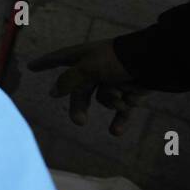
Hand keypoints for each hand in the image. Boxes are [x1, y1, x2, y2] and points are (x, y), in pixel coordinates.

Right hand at [28, 39, 151, 135]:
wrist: (157, 61)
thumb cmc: (119, 60)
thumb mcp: (89, 68)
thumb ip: (70, 80)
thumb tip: (54, 92)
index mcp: (85, 57)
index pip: (59, 59)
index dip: (45, 63)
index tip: (32, 67)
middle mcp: (98, 68)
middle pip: (81, 90)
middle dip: (81, 106)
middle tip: (80, 122)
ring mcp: (115, 80)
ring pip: (104, 100)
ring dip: (112, 103)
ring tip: (122, 100)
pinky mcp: (131, 91)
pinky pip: (122, 109)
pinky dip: (121, 119)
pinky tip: (116, 132)